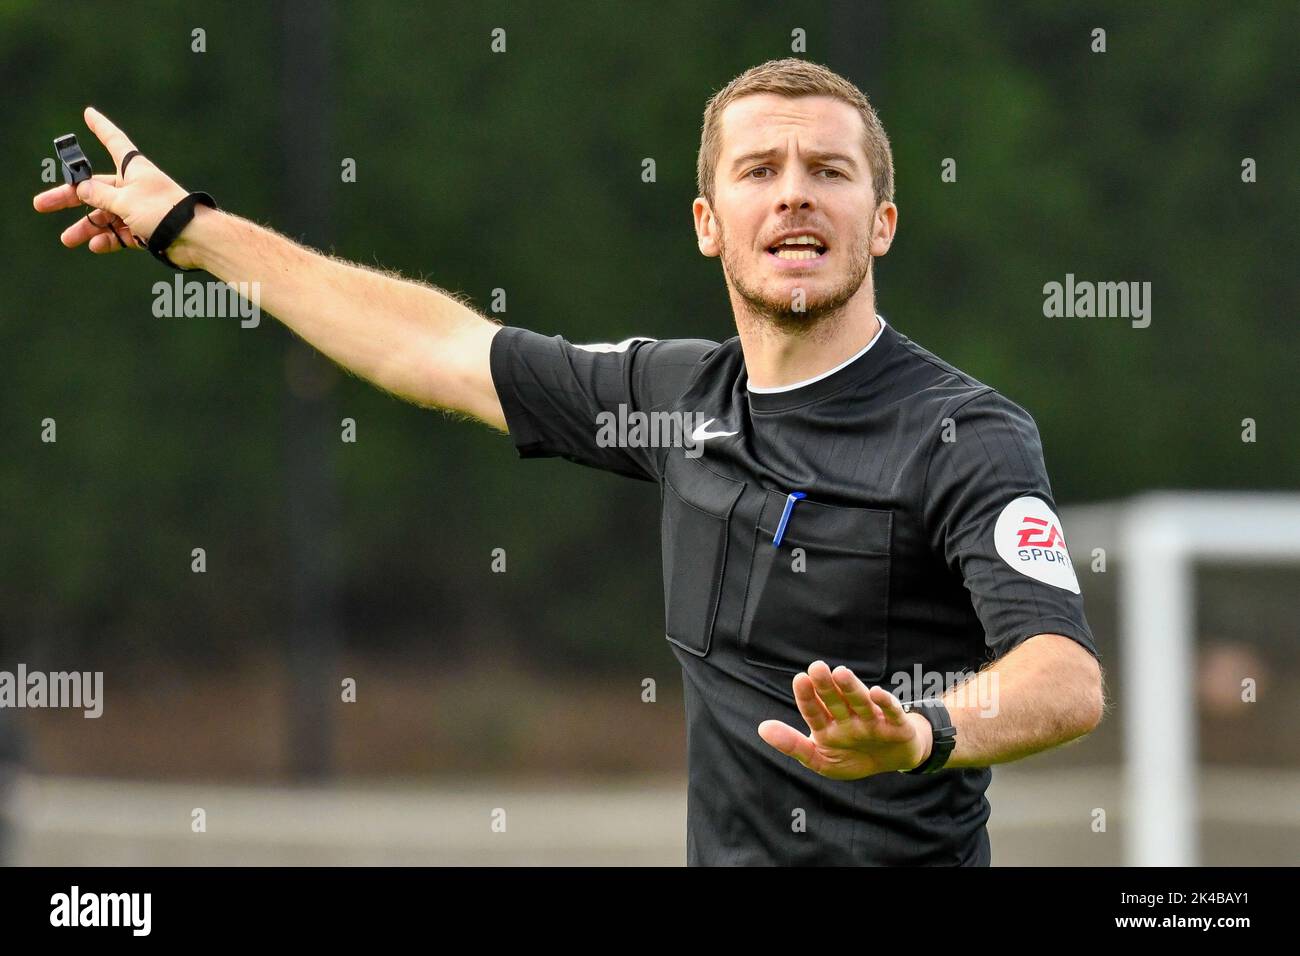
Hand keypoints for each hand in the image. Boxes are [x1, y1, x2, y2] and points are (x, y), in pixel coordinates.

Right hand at [33, 106, 189, 258]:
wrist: (195, 238)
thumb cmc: (163, 211)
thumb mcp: (124, 201)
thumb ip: (99, 196)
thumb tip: (80, 189)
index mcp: (133, 169)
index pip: (113, 141)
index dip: (100, 127)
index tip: (89, 113)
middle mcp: (135, 186)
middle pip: (96, 188)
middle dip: (69, 197)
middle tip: (41, 204)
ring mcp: (139, 209)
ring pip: (105, 215)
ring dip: (87, 227)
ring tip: (68, 239)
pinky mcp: (145, 230)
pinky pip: (120, 233)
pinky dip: (108, 239)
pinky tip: (96, 246)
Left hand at [758, 660, 931, 778]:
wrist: (892, 761)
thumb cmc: (853, 757)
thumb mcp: (820, 760)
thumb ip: (793, 745)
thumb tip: (761, 728)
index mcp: (828, 725)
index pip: (814, 710)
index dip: (807, 696)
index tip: (800, 679)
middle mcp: (849, 718)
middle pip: (835, 701)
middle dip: (826, 686)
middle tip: (816, 667)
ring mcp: (872, 720)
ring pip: (860, 702)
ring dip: (851, 688)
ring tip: (841, 673)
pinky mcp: (897, 726)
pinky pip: (891, 713)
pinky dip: (885, 703)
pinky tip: (876, 693)